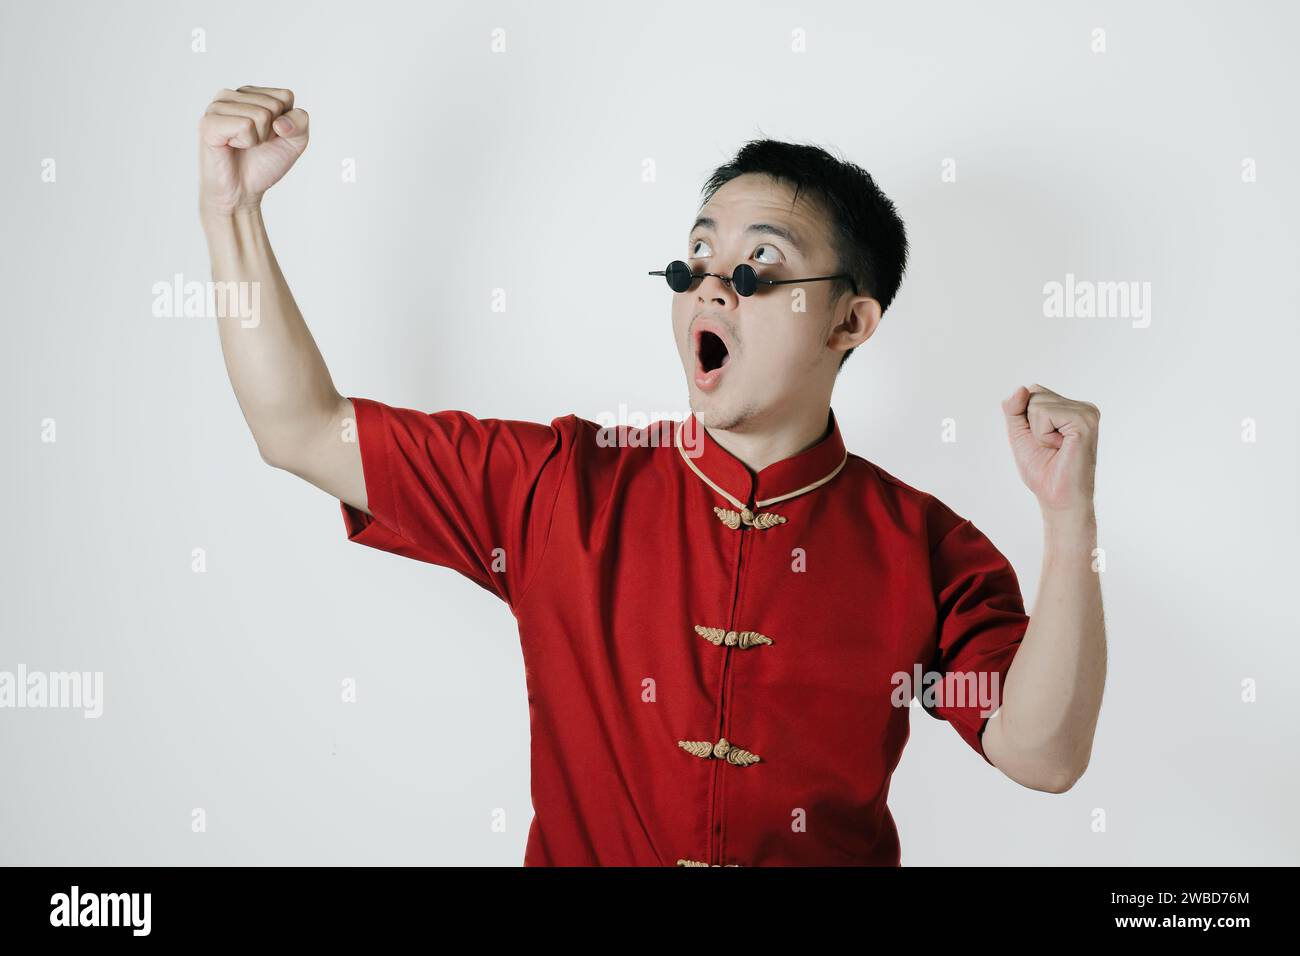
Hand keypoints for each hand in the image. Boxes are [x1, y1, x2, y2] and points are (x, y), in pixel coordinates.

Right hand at [199, 85, 308, 217]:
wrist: (242, 192)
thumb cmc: (264, 163)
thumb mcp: (295, 141)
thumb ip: (300, 121)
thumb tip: (280, 122)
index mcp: (251, 93)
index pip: (285, 96)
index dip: (286, 123)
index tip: (270, 136)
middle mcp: (232, 94)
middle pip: (274, 105)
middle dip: (271, 132)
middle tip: (254, 144)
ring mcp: (217, 106)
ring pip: (261, 115)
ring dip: (257, 139)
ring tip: (242, 146)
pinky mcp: (209, 121)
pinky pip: (244, 125)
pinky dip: (245, 142)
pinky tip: (231, 146)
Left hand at [1001, 384, 1099, 513]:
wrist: (1057, 497)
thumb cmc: (1042, 470)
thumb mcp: (1020, 433)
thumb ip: (1015, 408)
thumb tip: (1021, 388)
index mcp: (1071, 408)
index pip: (1033, 391)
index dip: (1025, 418)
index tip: (1042, 440)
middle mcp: (1082, 407)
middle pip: (1033, 393)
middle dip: (1029, 424)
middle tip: (1049, 446)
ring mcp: (1086, 412)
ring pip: (1036, 403)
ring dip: (1036, 431)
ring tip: (1055, 448)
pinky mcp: (1084, 420)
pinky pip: (1043, 413)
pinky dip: (1042, 434)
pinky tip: (1060, 447)